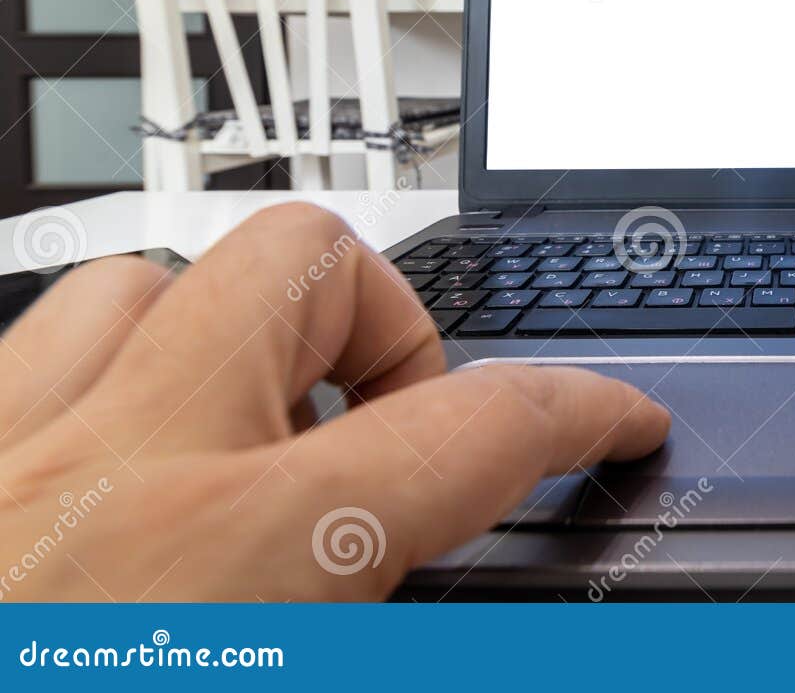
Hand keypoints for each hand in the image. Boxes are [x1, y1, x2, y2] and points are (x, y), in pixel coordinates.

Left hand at [0, 203, 668, 600]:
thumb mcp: (314, 677)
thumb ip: (415, 611)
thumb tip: (465, 556)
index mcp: (237, 562)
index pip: (475, 431)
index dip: (580, 412)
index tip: (613, 419)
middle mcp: (106, 485)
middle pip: (307, 265)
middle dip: (389, 327)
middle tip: (399, 424)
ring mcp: (2, 467)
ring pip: (144, 284)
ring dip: (226, 342)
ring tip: (253, 436)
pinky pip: (23, 355)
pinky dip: (97, 385)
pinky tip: (119, 472)